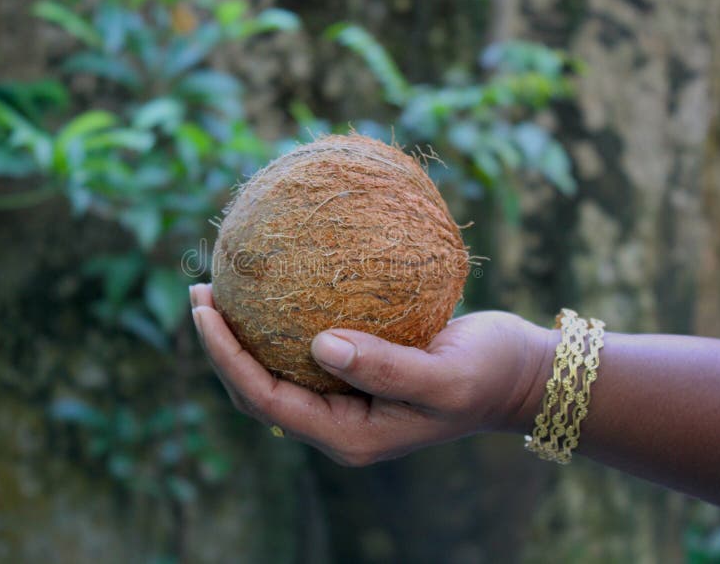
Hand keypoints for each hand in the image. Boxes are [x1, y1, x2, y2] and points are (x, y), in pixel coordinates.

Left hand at [190, 283, 552, 466]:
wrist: (518, 374)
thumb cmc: (488, 375)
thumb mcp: (445, 376)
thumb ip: (386, 367)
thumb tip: (320, 344)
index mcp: (348, 435)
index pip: (266, 398)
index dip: (226, 357)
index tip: (203, 308)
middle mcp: (339, 422)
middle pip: (258, 389)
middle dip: (221, 346)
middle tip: (200, 291)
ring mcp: (347, 399)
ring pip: (276, 371)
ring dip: (243, 334)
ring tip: (220, 289)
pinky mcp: (359, 372)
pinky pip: (306, 350)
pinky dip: (281, 321)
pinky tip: (279, 284)